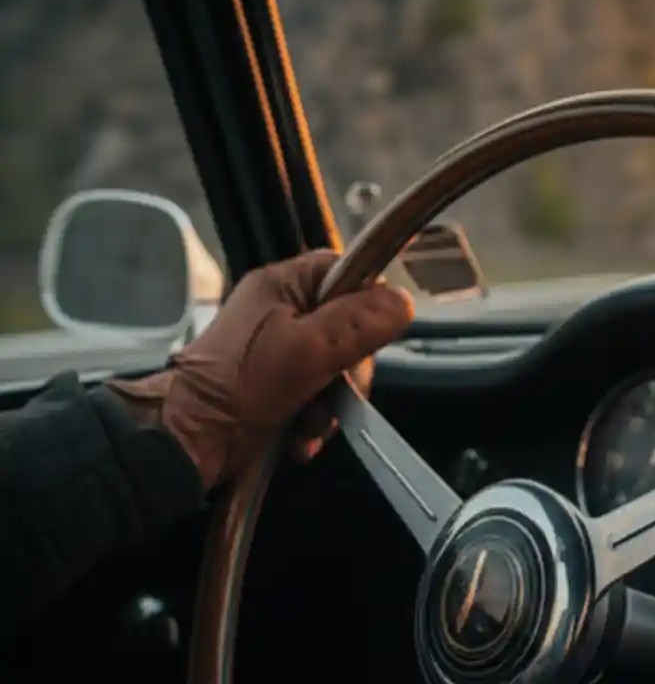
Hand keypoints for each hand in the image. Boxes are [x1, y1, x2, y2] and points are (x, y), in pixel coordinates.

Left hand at [108, 250, 414, 489]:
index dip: (369, 305)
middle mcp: (284, 309)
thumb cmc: (241, 387)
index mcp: (285, 283)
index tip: (368, 339)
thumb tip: (406, 303)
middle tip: (337, 391)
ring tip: (310, 424)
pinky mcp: (279, 385)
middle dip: (350, 370)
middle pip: (353, 326)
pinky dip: (317, 419)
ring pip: (341, 366)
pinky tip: (302, 437)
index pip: (350, 273)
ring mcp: (281, 348)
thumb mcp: (309, 349)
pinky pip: (321, 393)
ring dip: (333, 402)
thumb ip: (360, 323)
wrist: (187, 444)